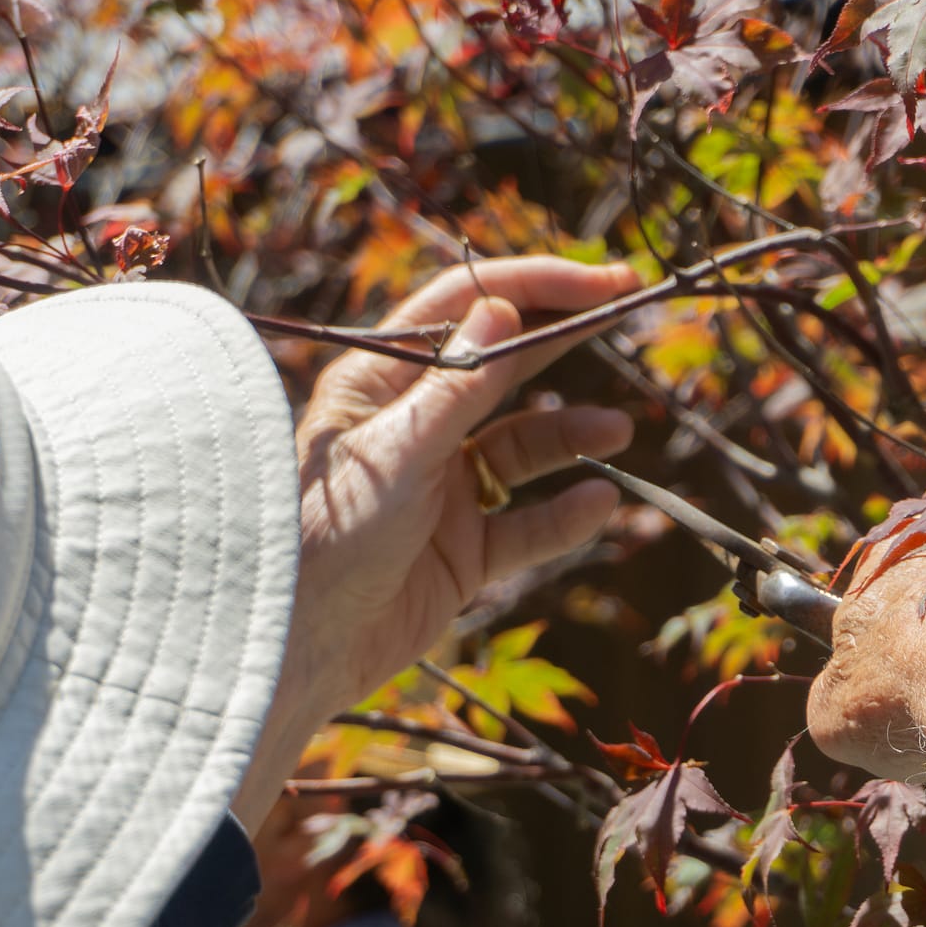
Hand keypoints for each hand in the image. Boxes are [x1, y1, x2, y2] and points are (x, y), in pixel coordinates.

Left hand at [234, 258, 636, 821]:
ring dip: (572, 434)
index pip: (465, 309)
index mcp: (380, 382)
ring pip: (523, 446)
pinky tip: (600, 502)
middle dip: (564, 337)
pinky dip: (566, 513)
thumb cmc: (324, 534)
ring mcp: (442, 489)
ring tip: (618, 429)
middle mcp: (414, 427)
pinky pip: (528, 525)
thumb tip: (505, 309)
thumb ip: (459, 388)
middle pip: (503, 366)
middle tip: (628, 308)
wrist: (297, 646)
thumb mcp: (397, 451)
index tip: (600, 280)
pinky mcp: (462, 551)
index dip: (534, 287)